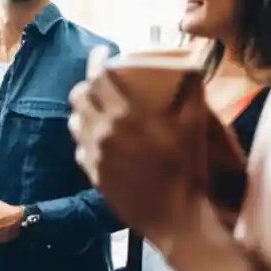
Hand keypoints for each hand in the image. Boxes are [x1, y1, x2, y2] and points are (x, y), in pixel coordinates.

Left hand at [68, 70, 207, 251]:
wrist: (175, 218)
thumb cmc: (188, 170)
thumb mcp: (195, 126)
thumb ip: (191, 92)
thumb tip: (192, 66)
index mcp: (126, 116)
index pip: (98, 76)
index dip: (97, 60)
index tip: (102, 52)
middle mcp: (103, 132)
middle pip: (79, 96)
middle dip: (88, 85)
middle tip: (101, 83)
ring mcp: (94, 154)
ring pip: (75, 121)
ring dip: (84, 111)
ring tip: (99, 109)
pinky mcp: (92, 174)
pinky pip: (80, 147)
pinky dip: (88, 137)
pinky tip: (102, 138)